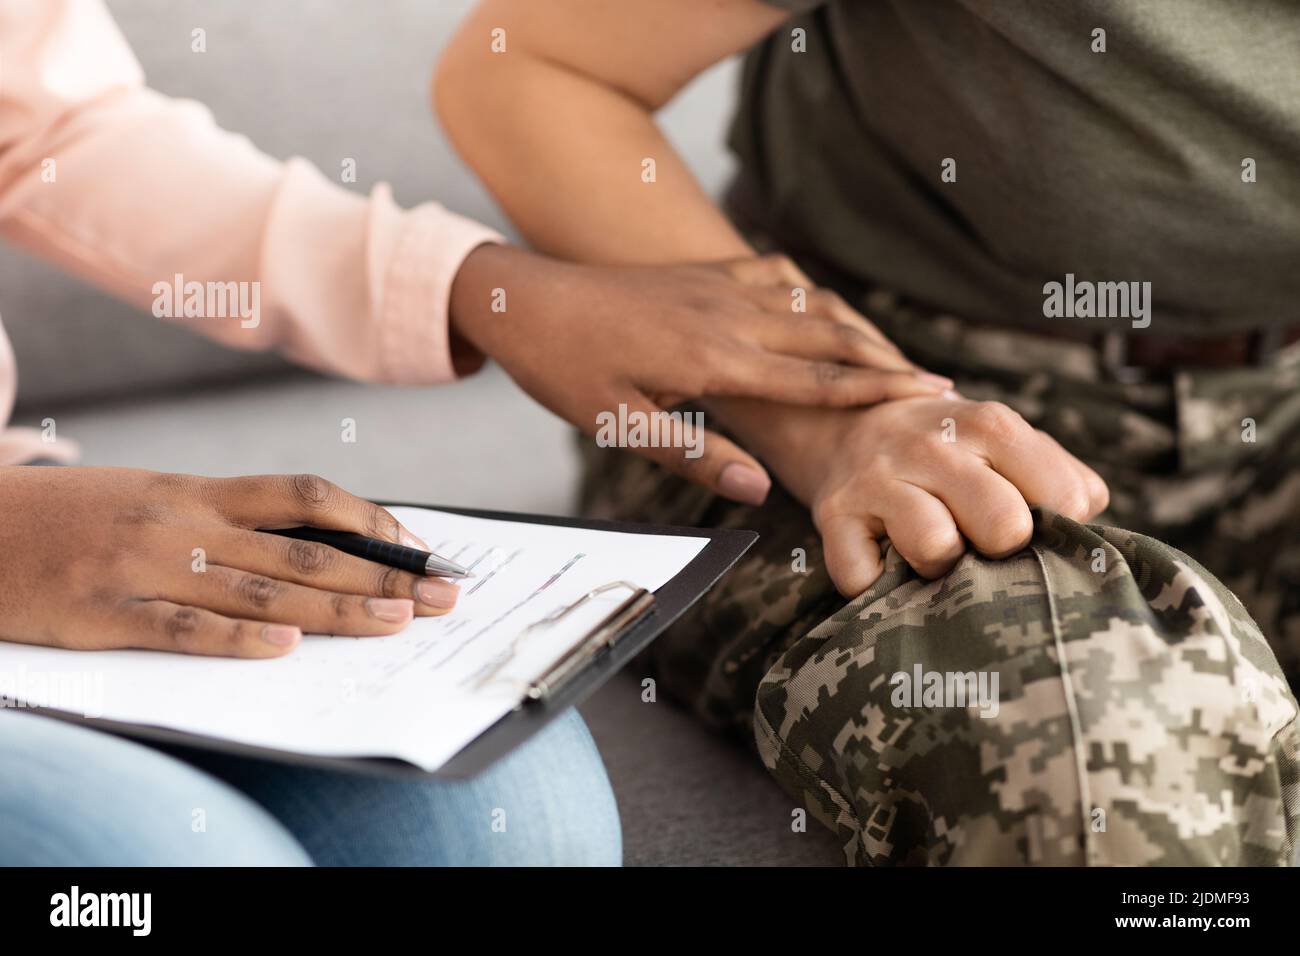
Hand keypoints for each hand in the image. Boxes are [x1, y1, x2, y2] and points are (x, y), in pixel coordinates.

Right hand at [0, 467, 460, 657]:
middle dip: (380, 575)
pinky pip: (182, 627)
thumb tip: (308, 544)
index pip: (305, 496)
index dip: (370, 518)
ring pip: (260, 588)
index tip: (418, 546)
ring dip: (336, 608)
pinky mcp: (104, 613)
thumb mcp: (153, 497)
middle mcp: (183, 523)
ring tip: (395, 623)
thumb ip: (222, 518)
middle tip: (440, 596)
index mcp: (197, 491)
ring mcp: (145, 567)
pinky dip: (236, 638)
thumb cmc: (72, 517)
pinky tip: (285, 647)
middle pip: (302, 549)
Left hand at [449, 244, 951, 504]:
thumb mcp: (621, 425)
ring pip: (809, 304)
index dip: (878, 390)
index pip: (817, 378)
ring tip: (894, 355)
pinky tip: (821, 305)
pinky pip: (774, 274)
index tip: (933, 396)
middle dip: (887, 361)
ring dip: (857, 328)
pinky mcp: (704, 272)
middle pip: (830, 337)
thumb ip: (696, 457)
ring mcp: (718, 286)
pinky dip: (810, 291)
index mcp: (715, 360)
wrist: (524, 298)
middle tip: (939, 385)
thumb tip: (763, 491)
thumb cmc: (565, 369)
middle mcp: (729, 315)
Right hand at [764, 397, 1109, 595]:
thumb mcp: (1006, 444)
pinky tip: (887, 567)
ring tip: (934, 552)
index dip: (1057, 526)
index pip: (1064, 497)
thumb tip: (1091, 526)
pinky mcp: (833, 516)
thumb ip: (1062, 477)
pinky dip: (880, 589)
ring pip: (935, 548)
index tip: (1033, 524)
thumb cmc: (951, 453)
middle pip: (1004, 526)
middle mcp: (931, 445)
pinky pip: (865, 579)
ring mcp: (877, 480)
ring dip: (940, 568)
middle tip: (980, 544)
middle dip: (1001, 550)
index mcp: (989, 425)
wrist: (851, 428)